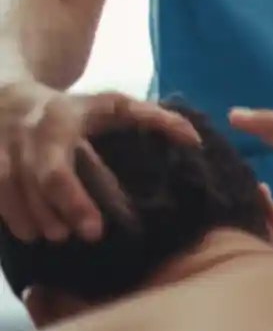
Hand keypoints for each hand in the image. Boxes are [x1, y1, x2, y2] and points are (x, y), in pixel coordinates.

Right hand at [0, 82, 199, 241]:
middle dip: (55, 213)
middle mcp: (25, 136)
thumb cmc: (74, 108)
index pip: (60, 171)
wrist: (6, 93)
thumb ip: (156, 120)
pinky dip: (6, 213)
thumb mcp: (114, 106)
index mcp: (60, 122)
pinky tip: (25, 231)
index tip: (96, 232)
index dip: (75, 204)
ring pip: (6, 190)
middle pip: (34, 183)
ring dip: (28, 219)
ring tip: (53, 237)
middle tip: (79, 237)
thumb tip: (195, 141)